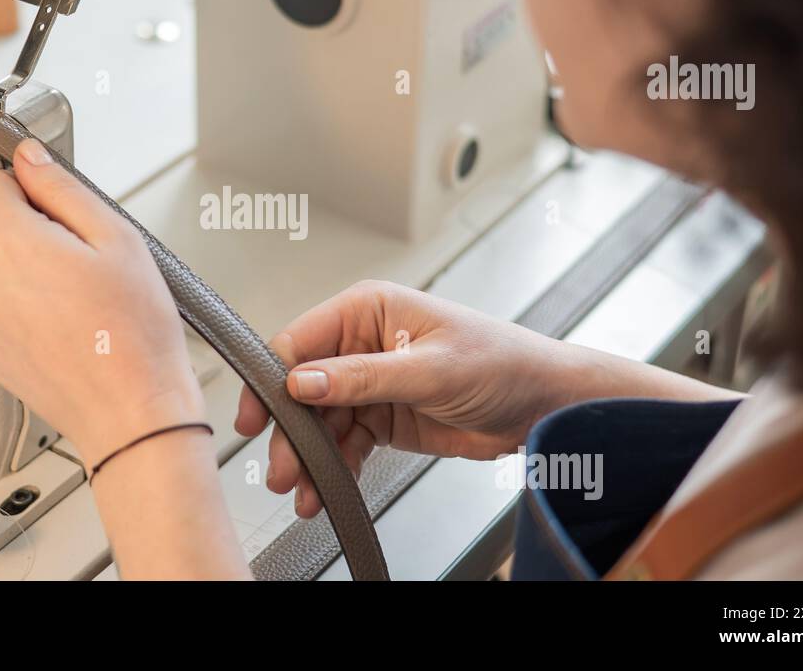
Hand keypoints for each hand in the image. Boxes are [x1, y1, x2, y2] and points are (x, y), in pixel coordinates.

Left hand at [0, 139, 204, 466]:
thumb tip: (30, 159)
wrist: (131, 413)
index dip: (24, 186)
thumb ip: (64, 188)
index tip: (52, 202)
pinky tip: (71, 330)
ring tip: (84, 305)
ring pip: (2, 275)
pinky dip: (31, 315)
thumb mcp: (118, 239)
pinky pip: (4, 314)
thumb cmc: (134, 336)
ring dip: (34, 278)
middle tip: (88, 265)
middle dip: (37, 237)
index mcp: (13, 245)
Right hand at [235, 280, 577, 517]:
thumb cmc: (503, 362)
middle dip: (291, 432)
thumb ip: (363, 377)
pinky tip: (325, 491)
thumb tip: (303, 380)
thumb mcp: (431, 369)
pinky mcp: (383, 418)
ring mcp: (371, 382)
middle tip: (281, 469)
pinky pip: (346, 444)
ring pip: (320, 422)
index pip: (300, 341)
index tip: (258, 416)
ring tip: (302, 491)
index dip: (273, 378)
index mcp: (369, 309)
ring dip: (309, 458)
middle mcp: (362, 343)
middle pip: (304, 388)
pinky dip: (334, 469)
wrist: (544, 405)